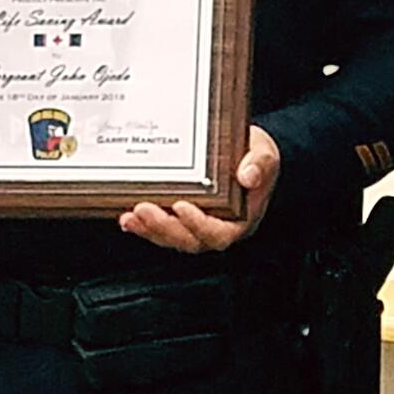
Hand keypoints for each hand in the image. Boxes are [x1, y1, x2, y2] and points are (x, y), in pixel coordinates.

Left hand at [118, 125, 279, 251]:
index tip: (182, 206)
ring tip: (132, 214)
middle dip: (164, 227)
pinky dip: (144, 226)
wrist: (245, 152)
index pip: (220, 234)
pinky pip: (161, 229)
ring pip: (172, 237)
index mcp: (240, 219)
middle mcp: (218, 227)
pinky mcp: (180, 219)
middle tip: (144, 209)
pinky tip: (129, 218)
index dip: (199, 225)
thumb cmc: (255, 157)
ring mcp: (197, 225)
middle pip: (190, 240)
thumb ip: (260, 163)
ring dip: (150, 229)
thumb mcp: (265, 153)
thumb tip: (247, 175)